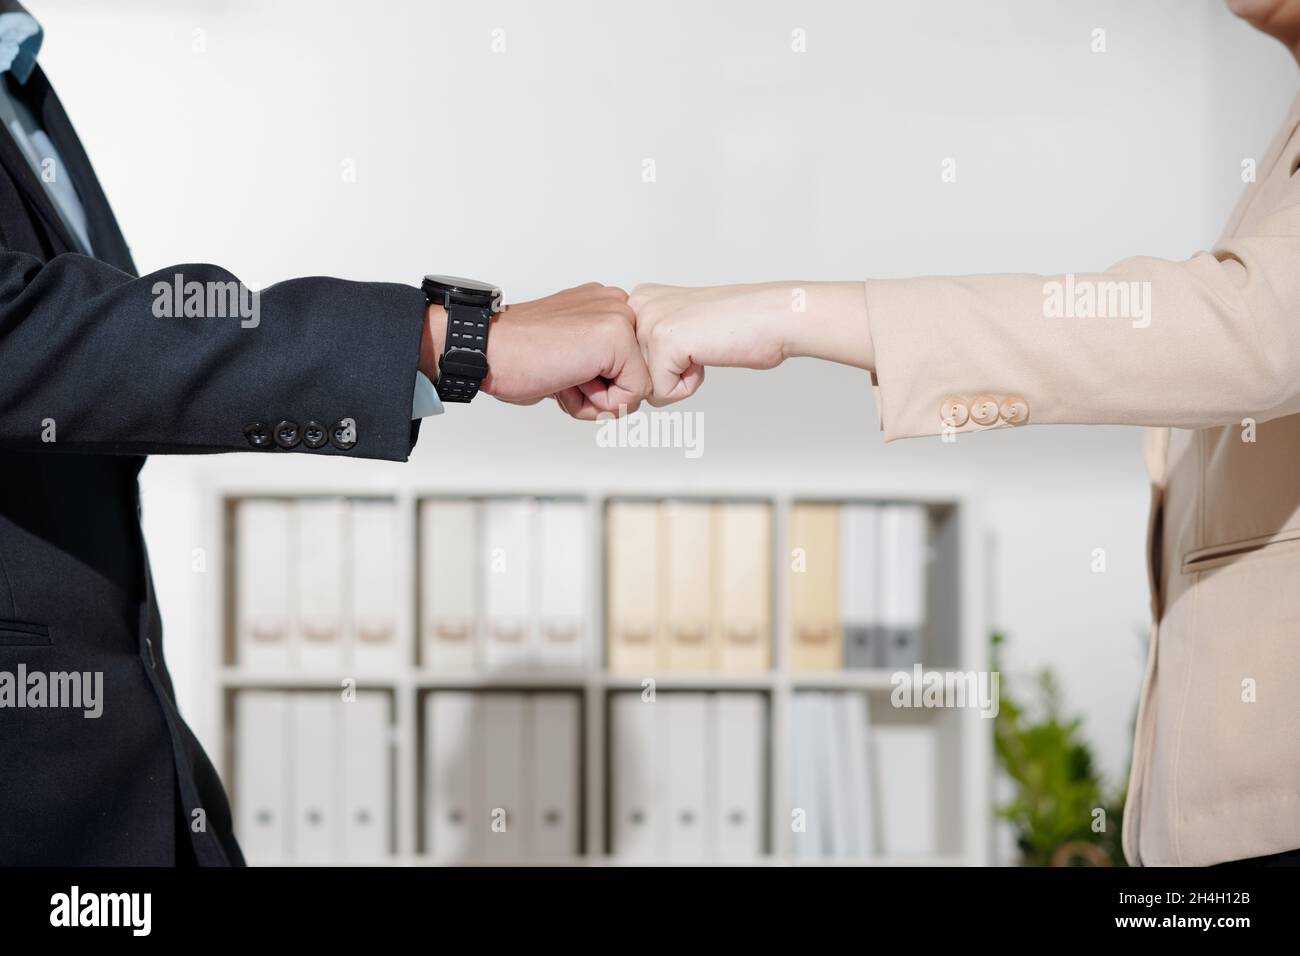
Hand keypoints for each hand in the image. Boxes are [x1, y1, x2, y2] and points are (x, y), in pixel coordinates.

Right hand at [422, 283, 650, 418]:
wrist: (486, 349)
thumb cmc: (516, 356)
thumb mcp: (569, 354)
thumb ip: (599, 364)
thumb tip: (623, 396)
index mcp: (604, 306)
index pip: (629, 366)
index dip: (597, 386)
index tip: (561, 370)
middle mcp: (615, 304)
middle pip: (635, 377)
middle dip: (601, 394)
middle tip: (560, 376)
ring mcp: (619, 317)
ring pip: (635, 388)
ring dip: (597, 400)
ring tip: (562, 377)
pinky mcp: (617, 337)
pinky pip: (632, 395)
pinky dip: (599, 404)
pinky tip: (568, 381)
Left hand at [629, 281, 872, 405]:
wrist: (775, 316)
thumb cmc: (740, 326)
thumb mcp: (681, 325)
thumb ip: (652, 341)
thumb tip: (630, 380)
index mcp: (640, 298)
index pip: (628, 359)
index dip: (664, 364)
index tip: (691, 341)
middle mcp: (638, 304)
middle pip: (634, 373)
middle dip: (669, 374)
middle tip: (700, 345)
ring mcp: (648, 322)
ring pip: (646, 386)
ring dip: (679, 380)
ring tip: (704, 348)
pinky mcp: (662, 342)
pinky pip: (662, 393)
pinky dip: (689, 386)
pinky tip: (707, 355)